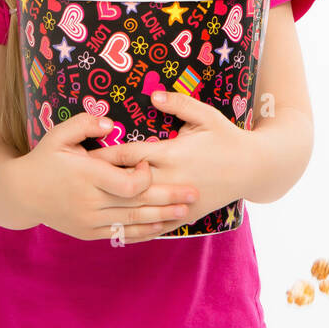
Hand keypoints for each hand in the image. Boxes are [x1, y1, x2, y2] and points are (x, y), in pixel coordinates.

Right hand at [16, 112, 201, 243]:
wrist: (20, 194)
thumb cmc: (43, 160)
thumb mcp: (58, 135)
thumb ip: (85, 123)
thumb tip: (110, 122)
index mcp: (87, 176)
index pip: (128, 183)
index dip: (146, 176)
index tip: (150, 164)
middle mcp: (90, 202)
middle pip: (138, 204)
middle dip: (168, 198)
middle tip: (194, 193)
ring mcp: (90, 221)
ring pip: (133, 222)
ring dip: (162, 217)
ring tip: (186, 211)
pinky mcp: (88, 233)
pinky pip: (121, 234)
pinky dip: (143, 232)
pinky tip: (161, 227)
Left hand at [86, 91, 247, 235]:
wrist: (254, 168)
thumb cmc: (228, 137)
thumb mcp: (206, 115)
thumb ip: (179, 104)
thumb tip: (152, 97)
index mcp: (173, 153)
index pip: (130, 156)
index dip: (105, 155)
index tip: (82, 155)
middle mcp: (172, 178)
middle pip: (128, 183)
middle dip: (101, 183)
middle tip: (74, 183)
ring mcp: (179, 200)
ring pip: (139, 208)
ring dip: (113, 207)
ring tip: (87, 207)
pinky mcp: (186, 214)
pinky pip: (157, 225)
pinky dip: (137, 229)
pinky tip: (117, 230)